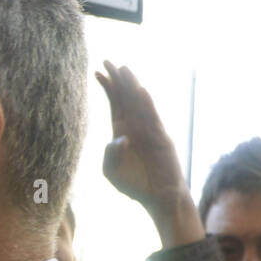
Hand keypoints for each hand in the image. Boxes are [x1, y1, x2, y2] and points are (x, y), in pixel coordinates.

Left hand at [96, 61, 202, 246]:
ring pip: (139, 104)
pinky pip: (154, 118)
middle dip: (118, 80)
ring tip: (124, 69)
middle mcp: (136, 128)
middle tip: (109, 61)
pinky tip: (141, 92)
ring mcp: (150, 132)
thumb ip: (109, 155)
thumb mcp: (112, 172)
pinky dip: (148, 105)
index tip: (98, 72)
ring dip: (132, 86)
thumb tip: (119, 137)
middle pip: (126, 98)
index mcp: (122, 133)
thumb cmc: (135, 186)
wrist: (159, 199)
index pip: (114, 105)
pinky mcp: (162, 139)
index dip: (107, 88)